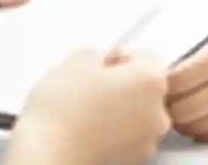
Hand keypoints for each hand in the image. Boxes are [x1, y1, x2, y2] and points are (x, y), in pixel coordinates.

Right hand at [4, 51, 170, 164]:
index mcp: (152, 80)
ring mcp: (148, 140)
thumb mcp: (76, 59)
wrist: (49, 154)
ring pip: (138, 114)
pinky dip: (114, 131)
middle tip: (92, 86)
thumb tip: (100, 61)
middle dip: (123, 84)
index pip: (146, 57)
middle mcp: (158, 111)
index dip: (121, 57)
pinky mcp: (134, 160)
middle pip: (146, 88)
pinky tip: (90, 129)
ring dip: (119, 109)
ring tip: (87, 110)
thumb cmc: (63, 110)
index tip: (102, 64)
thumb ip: (99, 54)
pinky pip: (129, 137)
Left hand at [166, 22, 207, 142]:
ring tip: (189, 103)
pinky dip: (203, 126)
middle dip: (169, 105)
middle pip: (182, 110)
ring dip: (184, 119)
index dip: (162, 84)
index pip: (177, 81)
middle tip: (168, 97)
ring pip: (194, 128)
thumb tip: (159, 81)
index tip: (159, 81)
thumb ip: (197, 58)